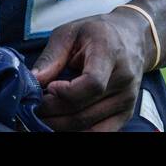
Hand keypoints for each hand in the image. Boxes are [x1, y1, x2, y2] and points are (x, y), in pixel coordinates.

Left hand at [31, 9, 153, 131]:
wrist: (133, 37)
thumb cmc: (97, 32)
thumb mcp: (70, 32)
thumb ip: (51, 57)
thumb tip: (32, 81)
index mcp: (109, 52)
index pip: (92, 83)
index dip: (66, 93)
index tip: (48, 88)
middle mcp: (123, 79)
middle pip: (85, 110)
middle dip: (52, 113)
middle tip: (32, 107)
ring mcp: (127, 99)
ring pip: (88, 126)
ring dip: (60, 125)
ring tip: (43, 115)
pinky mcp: (126, 113)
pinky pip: (100, 133)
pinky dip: (77, 133)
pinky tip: (61, 123)